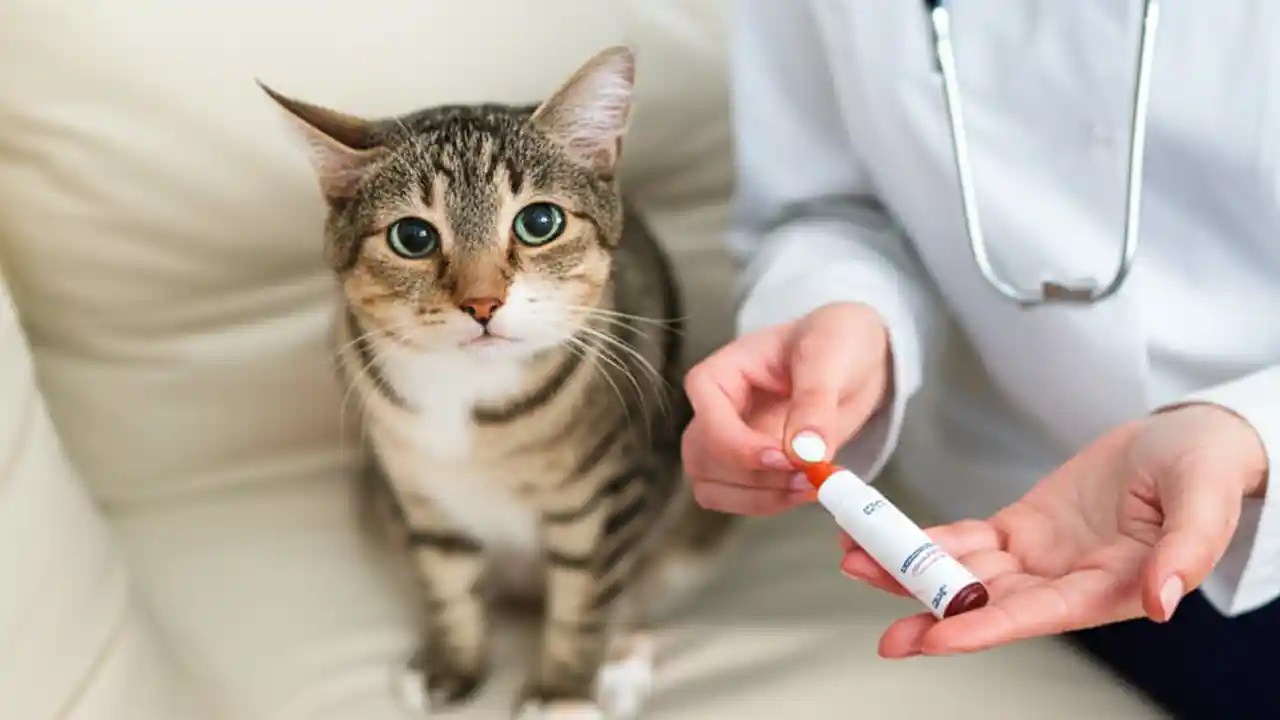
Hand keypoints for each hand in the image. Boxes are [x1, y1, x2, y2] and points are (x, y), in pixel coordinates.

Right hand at [682, 302, 890, 514]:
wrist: (859, 358)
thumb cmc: (835, 338)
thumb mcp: (829, 354)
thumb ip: (816, 400)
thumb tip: (804, 452)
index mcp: (722, 373)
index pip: (705, 417)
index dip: (737, 446)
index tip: (783, 457)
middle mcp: (718, 411)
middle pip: (702, 459)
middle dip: (751, 477)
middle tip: (804, 475)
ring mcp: (733, 442)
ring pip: (714, 488)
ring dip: (760, 498)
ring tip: (810, 483)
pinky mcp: (755, 466)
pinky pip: (743, 499)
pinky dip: (772, 503)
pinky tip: (809, 488)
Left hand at [841, 404, 1267, 656]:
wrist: (1192, 440)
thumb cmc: (1206, 472)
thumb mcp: (1205, 504)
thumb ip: (1185, 553)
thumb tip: (1163, 601)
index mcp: (1109, 588)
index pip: (1037, 616)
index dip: (984, 628)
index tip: (934, 638)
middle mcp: (1067, 583)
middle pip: (988, 605)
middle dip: (932, 616)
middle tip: (883, 633)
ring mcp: (1041, 557)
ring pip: (966, 573)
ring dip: (912, 575)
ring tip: (858, 568)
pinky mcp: (1024, 528)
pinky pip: (967, 539)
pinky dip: (925, 540)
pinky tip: (885, 540)